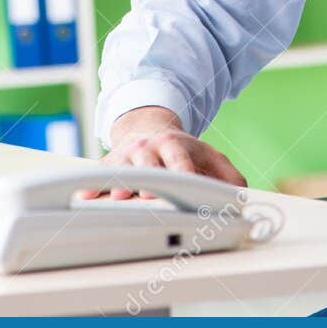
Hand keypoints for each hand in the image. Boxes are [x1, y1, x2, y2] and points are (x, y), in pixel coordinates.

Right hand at [80, 106, 247, 199]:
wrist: (148, 129)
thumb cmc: (182, 151)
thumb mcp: (210, 157)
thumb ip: (230, 177)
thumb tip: (242, 198)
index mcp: (175, 146)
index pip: (180, 161)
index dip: (182, 173)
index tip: (184, 184)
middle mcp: (148, 149)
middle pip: (147, 166)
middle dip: (148, 179)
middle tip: (148, 195)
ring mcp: (126, 156)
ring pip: (121, 170)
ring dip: (119, 184)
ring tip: (118, 197)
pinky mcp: (108, 164)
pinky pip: (98, 176)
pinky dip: (91, 187)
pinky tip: (85, 196)